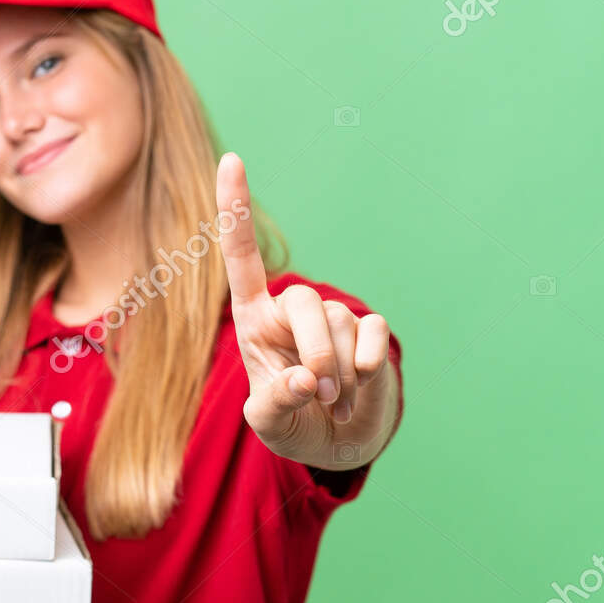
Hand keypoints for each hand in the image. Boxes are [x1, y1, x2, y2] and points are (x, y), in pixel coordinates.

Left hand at [214, 152, 392, 467]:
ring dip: (341, 375)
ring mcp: (332, 318)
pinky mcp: (369, 331)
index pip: (241, 257)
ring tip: (333, 401)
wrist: (335, 442)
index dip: (235, 210)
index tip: (230, 159)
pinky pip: (373, 333)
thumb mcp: (269, 422)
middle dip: (317, 353)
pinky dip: (368, 369)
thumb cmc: (291, 423)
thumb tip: (304, 378)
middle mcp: (291, 310)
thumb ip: (275, 402)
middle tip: (320, 394)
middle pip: (305, 302)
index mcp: (254, 319)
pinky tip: (360, 389)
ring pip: (341, 326)